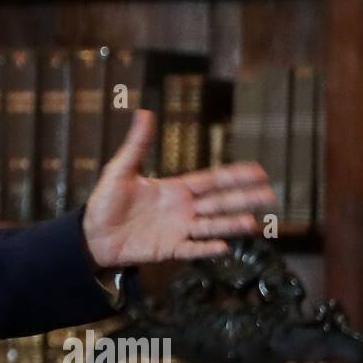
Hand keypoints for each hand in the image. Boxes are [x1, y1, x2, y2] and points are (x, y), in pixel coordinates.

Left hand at [82, 109, 275, 268]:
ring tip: (254, 223)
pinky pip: (191, 249)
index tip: (259, 170)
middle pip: (219, 203)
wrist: (92, 234)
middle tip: (271, 195)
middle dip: (244, 198)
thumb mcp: (120, 170)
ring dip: (231, 224)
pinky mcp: (168, 250)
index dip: (234, 175)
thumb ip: (137, 144)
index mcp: (175, 189)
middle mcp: (182, 209)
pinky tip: (224, 247)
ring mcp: (178, 230)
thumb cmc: (105, 202)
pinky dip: (206, 249)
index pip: (211, 180)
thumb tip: (143, 112)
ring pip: (211, 226)